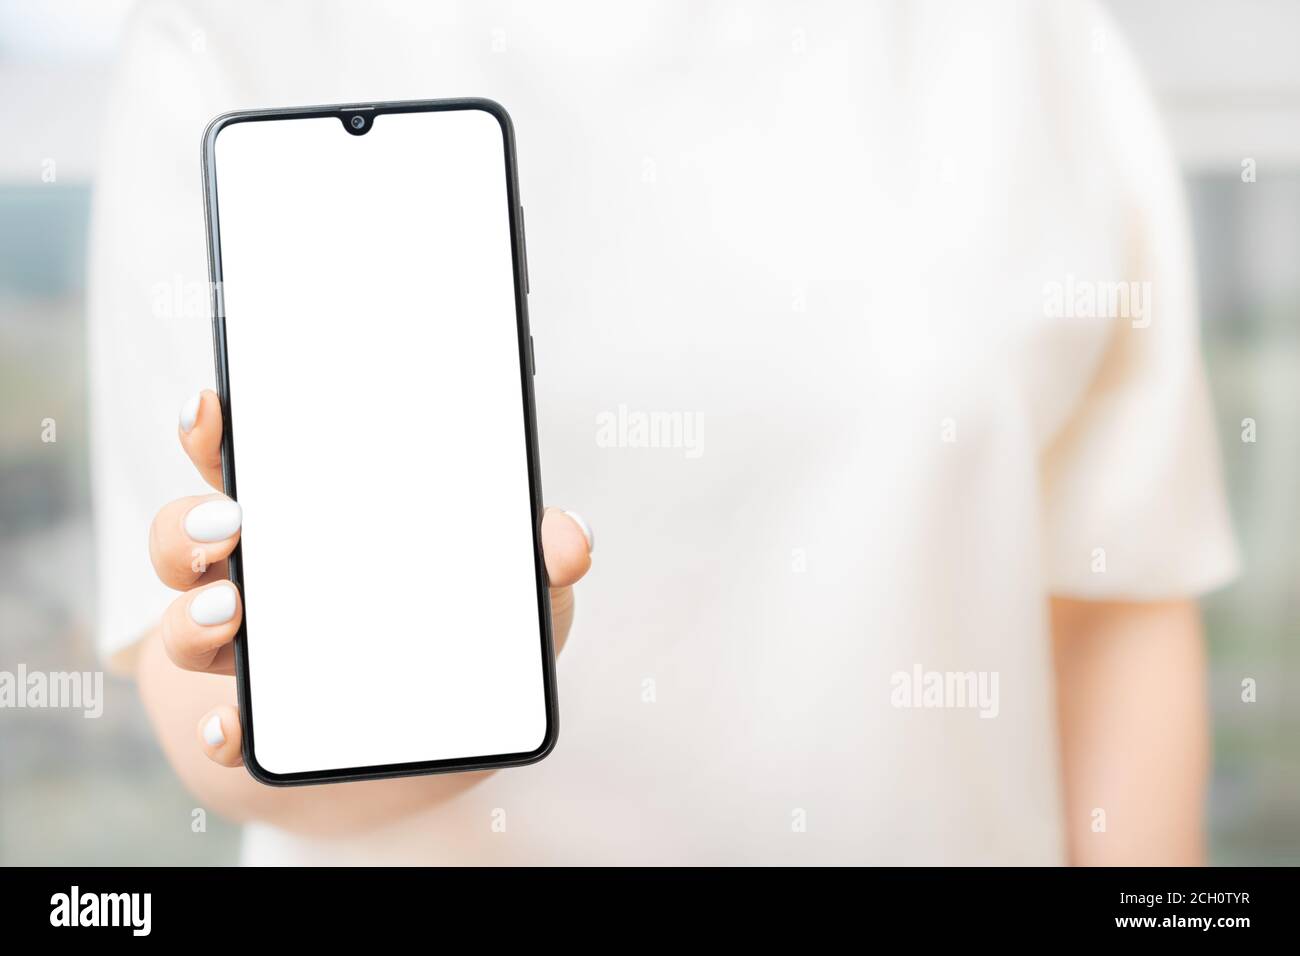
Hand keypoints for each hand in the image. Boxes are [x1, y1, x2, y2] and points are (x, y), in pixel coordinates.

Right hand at [149, 390, 592, 767]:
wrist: (442, 738)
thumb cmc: (465, 635)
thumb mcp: (516, 592)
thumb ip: (539, 561)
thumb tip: (570, 539)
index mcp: (313, 521)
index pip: (249, 461)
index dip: (217, 429)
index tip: (214, 407)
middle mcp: (263, 578)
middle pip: (191, 533)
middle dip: (191, 522)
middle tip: (230, 522)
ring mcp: (249, 651)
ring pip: (186, 620)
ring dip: (195, 616)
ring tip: (235, 612)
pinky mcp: (258, 723)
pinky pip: (220, 725)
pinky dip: (222, 727)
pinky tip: (241, 726)